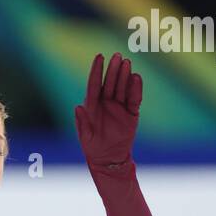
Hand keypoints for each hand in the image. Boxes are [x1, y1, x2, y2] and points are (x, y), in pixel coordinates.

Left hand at [74, 52, 141, 167]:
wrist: (109, 158)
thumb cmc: (93, 148)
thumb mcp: (85, 138)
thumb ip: (82, 124)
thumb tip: (78, 107)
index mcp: (92, 106)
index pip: (94, 85)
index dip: (96, 71)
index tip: (99, 57)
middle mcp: (106, 102)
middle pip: (110, 83)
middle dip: (113, 70)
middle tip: (117, 57)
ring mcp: (119, 106)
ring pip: (122, 88)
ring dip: (124, 76)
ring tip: (127, 63)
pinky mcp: (131, 112)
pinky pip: (134, 99)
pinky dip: (136, 89)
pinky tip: (136, 78)